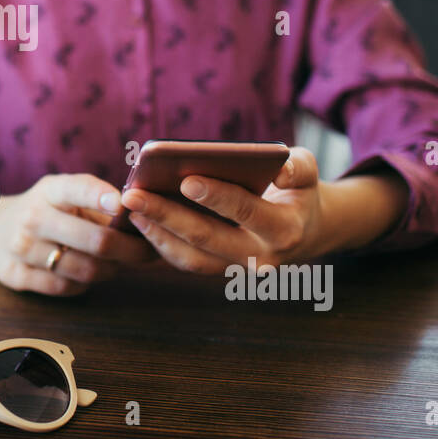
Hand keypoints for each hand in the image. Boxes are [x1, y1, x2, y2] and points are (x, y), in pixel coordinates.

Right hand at [0, 173, 158, 295]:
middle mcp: (34, 218)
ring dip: (111, 269)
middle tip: (148, 251)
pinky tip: (87, 274)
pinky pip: (66, 287)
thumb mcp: (64, 195)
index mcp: (50, 191)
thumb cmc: (46, 210)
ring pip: (85, 269)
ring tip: (118, 263)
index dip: (100, 196)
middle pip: (95, 240)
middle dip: (131, 249)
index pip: (77, 189)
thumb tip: (143, 220)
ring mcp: (23, 248)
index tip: (122, 203)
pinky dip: (85, 283)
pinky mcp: (17, 275)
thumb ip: (98, 204)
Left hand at [122, 146, 324, 273]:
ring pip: (190, 258)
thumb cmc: (296, 191)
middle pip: (207, 238)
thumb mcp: (307, 172)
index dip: (217, 197)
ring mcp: (237, 270)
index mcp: (285, 230)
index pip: (246, 211)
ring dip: (156, 233)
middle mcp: (260, 257)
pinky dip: (159, 242)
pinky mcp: (219, 271)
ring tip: (130, 206)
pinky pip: (185, 261)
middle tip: (134, 195)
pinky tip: (138, 218)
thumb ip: (297, 167)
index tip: (186, 180)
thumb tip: (279, 169)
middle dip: (167, 215)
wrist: (303, 231)